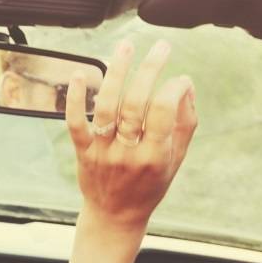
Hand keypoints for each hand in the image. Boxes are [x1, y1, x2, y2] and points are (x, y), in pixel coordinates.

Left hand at [65, 39, 198, 231]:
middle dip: (150, 70)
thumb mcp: (176, 160)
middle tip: (162, 47)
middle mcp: (128, 153)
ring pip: (107, 107)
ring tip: (126, 47)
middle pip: (136, 104)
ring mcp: (103, 151)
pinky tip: (78, 73)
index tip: (181, 79)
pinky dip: (75, 98)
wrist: (115, 216)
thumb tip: (186, 85)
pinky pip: (75, 122)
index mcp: (155, 156)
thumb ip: (185, 123)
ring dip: (116, 73)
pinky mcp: (82, 150)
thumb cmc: (150, 184)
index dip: (174, 89)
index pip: (164, 112)